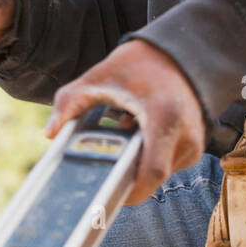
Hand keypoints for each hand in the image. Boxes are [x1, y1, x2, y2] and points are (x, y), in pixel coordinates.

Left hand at [45, 39, 205, 205]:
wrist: (181, 51)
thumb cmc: (141, 63)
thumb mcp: (100, 76)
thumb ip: (71, 102)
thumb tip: (51, 133)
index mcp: (164, 118)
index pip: (151, 174)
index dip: (129, 192)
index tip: (106, 195)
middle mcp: (185, 135)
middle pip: (152, 178)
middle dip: (126, 176)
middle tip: (103, 167)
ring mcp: (194, 143)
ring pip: (160, 174)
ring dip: (137, 165)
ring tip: (124, 136)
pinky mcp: (195, 146)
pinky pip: (167, 165)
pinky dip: (148, 157)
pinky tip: (138, 134)